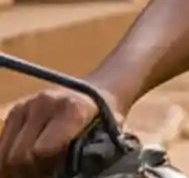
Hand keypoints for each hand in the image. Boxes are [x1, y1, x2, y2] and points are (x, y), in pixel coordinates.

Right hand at [0, 87, 118, 177]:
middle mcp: (44, 102)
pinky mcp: (14, 110)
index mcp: (73, 109)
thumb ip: (86, 156)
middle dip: (32, 172)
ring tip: (38, 169)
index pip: (41, 151)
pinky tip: (28, 162)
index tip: (58, 172)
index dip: (47, 170)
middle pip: (20, 155)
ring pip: (5, 153)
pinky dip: (11, 160)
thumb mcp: (105, 136)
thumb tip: (70, 172)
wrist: (95, 92)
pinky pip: (2, 146)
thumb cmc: (103, 119)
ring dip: (18, 169)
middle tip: (48, 173)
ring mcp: (26, 105)